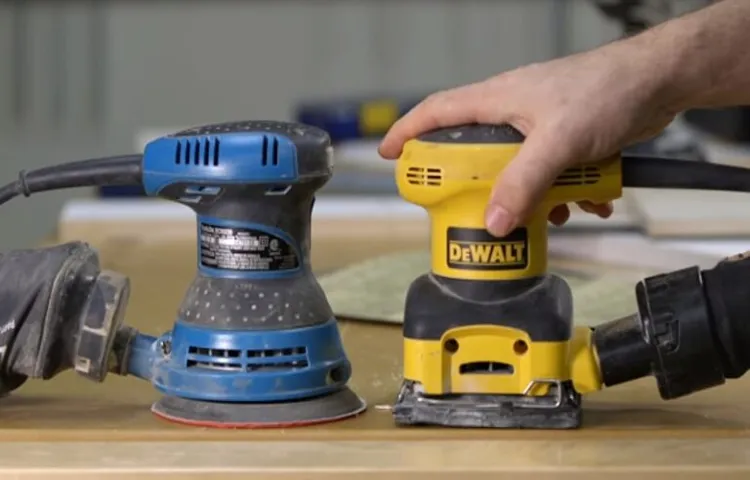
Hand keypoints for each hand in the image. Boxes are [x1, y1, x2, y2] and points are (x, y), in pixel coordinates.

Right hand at [379, 43, 677, 235]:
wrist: (659, 84)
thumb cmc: (606, 91)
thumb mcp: (558, 142)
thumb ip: (525, 182)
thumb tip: (495, 221)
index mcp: (498, 99)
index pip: (438, 112)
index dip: (409, 132)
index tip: (390, 155)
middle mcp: (512, 112)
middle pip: (474, 152)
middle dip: (475, 185)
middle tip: (471, 209)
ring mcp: (538, 127)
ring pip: (515, 170)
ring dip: (528, 197)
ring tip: (546, 214)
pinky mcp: (564, 141)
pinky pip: (548, 175)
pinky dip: (560, 193)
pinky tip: (582, 204)